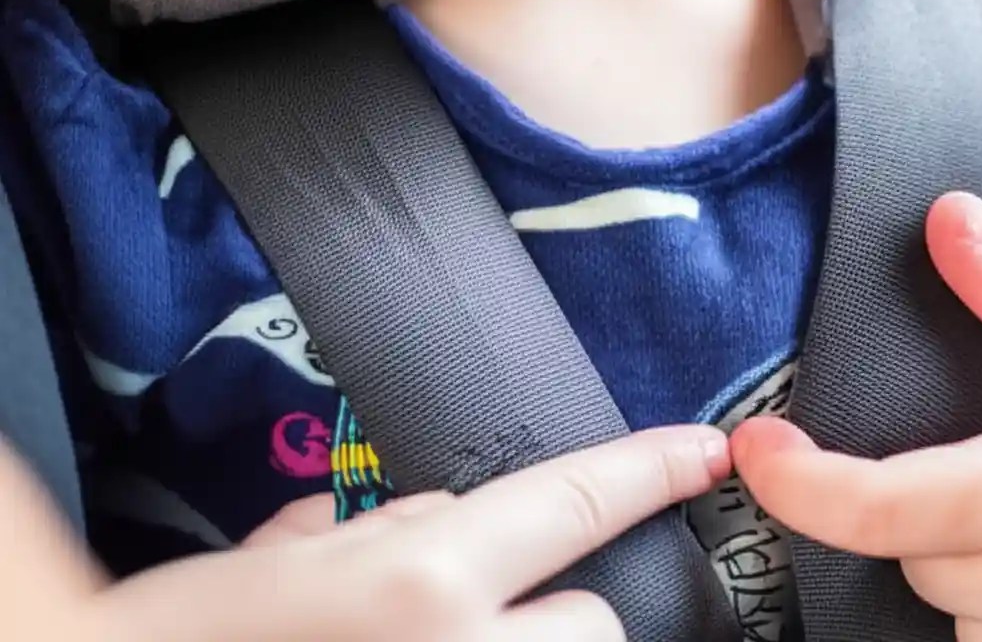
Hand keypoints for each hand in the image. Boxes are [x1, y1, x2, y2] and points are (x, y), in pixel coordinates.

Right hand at [2, 426, 728, 641]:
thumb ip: (387, 529)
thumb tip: (452, 514)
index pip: (575, 498)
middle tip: (474, 617)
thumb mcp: (288, 556)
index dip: (651, 466)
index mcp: (423, 583)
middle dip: (549, 609)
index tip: (705, 450)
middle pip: (591, 621)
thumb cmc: (185, 635)